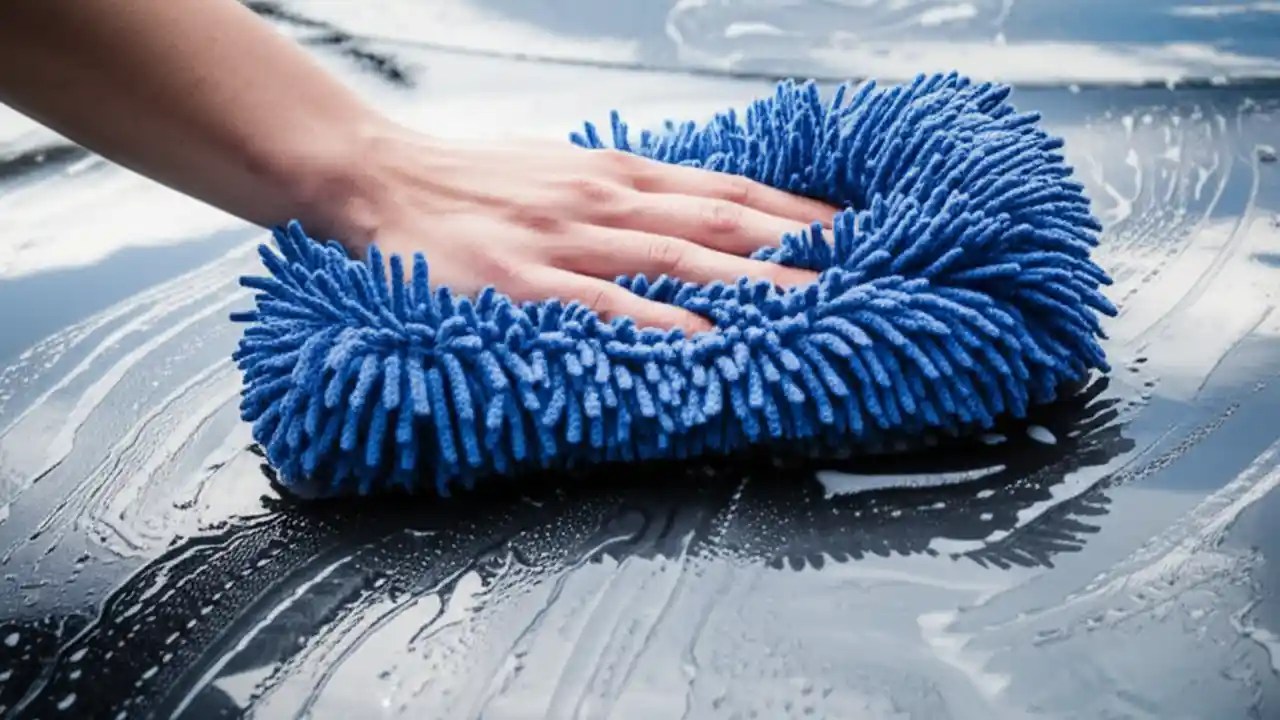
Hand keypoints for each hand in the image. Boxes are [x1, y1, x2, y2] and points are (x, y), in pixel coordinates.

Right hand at [312, 126, 837, 335]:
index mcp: (617, 170)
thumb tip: (696, 215)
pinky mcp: (523, 285)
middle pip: (720, 224)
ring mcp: (565, 241)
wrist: (380, 180)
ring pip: (676, 261)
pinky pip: (603, 306)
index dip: (796, 210)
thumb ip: (629, 193)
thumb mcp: (562, 168)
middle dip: (796, 251)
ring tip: (809, 309)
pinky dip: (658, 324)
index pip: (728, 189)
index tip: (854, 232)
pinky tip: (703, 343)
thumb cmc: (475, 181)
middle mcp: (603, 198)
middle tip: (861, 275)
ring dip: (749, 286)